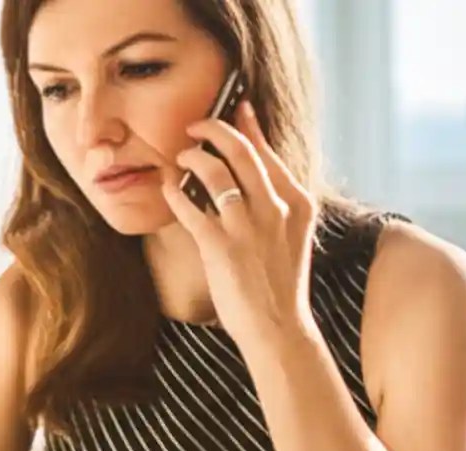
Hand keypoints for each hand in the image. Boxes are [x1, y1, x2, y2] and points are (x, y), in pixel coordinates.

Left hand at [160, 100, 321, 352]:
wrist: (278, 328)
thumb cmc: (280, 284)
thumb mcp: (292, 235)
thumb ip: (277, 203)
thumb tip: (254, 172)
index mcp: (298, 202)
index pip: (268, 151)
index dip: (246, 125)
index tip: (233, 108)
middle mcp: (276, 208)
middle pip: (241, 150)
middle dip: (214, 128)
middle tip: (195, 125)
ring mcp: (248, 226)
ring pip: (215, 170)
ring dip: (192, 157)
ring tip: (180, 157)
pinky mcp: (221, 246)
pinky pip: (189, 206)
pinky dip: (174, 191)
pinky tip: (167, 187)